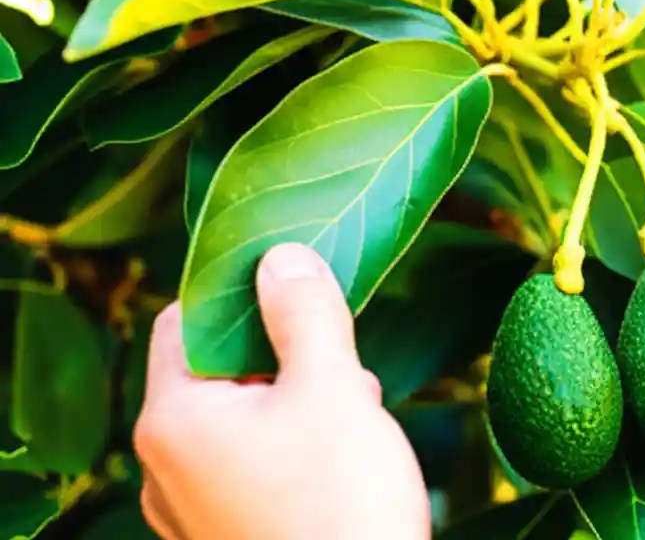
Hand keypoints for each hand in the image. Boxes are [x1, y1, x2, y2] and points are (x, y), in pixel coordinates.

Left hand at [134, 243, 428, 539]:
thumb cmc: (340, 507)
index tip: (303, 286)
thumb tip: (281, 257)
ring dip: (299, 400)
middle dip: (287, 353)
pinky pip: (253, 465)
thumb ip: (305, 315)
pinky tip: (345, 463)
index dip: (243, 291)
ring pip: (244, 417)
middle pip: (221, 367)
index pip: (186, 317)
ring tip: (354, 422)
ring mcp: (194, 508)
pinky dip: (295, 447)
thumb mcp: (333, 392)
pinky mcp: (228, 534)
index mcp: (174, 419)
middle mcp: (165, 466)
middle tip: (344, 367)